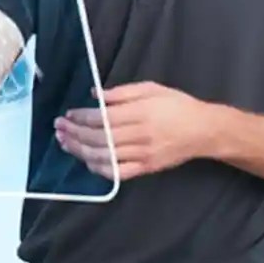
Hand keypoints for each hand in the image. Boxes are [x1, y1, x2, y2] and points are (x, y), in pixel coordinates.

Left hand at [55, 81, 218, 180]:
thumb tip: (95, 95)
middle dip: (74, 133)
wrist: (204, 130)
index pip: (102, 118)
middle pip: (99, 138)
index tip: (68, 114)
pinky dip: (100, 169)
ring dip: (80, 150)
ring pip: (104, 156)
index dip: (81, 117)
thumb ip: (121, 93)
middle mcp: (140, 135)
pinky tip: (87, 161)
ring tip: (65, 143)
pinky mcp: (147, 168)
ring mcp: (143, 154)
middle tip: (59, 128)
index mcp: (140, 113)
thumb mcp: (151, 89)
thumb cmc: (178, 105)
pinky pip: (118, 173)